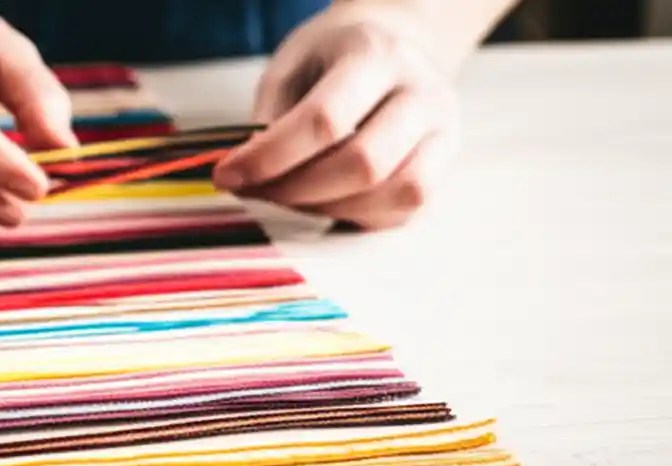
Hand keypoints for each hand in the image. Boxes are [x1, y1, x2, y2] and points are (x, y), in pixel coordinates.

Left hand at [213, 3, 460, 229]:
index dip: (269, 158)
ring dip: (328, 208)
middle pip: (363, 164)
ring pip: (392, 192)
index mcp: (375, 55)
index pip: (324, 120)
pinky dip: (357, 215)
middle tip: (256, 190)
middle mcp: (420, 91)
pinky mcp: (444, 163)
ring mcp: (442, 130)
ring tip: (290, 195)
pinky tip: (325, 200)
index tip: (227, 174)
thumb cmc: (333, 58)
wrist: (398, 43)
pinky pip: (403, 208)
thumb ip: (271, 118)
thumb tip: (248, 178)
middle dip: (296, 190)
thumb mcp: (290, 67)